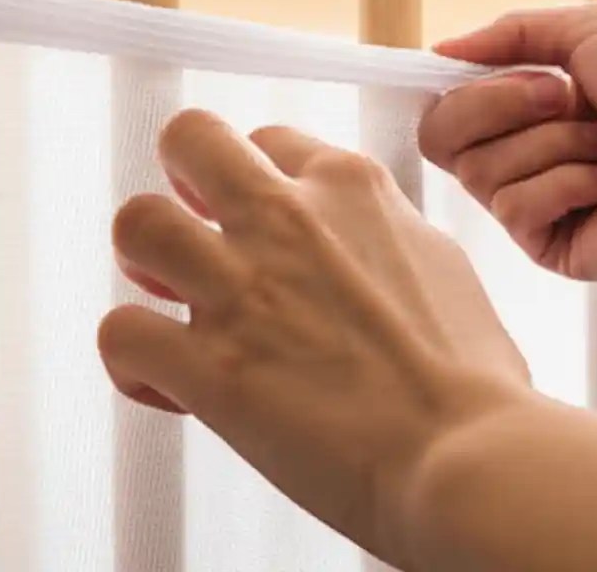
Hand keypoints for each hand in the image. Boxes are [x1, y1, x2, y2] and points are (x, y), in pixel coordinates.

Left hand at [97, 110, 532, 567]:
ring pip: (137, 224)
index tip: (260, 226)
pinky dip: (135, 363)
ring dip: (146, 265)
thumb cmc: (474, 381)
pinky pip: (122, 333)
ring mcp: (241, 288)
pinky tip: (168, 386)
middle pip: (190, 140)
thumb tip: (360, 245)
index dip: (259, 182)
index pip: (271, 141)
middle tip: (194, 231)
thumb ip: (384, 236)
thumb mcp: (442, 266)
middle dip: (181, 183)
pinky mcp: (207, 366)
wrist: (468, 457)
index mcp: (353, 188)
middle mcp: (289, 220)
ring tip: (168, 302)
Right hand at [420, 0, 596, 280]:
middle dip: (503, 103)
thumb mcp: (594, 27)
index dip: (464, 85)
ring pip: (479, 171)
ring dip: (554, 141)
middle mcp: (529, 154)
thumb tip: (440, 49)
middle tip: (568, 95)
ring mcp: (539, 204)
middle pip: (441, 136)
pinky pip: (514, 207)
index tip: (506, 69)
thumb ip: (512, 32)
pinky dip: (568, 181)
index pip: (449, 101)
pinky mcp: (553, 246)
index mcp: (534, 105)